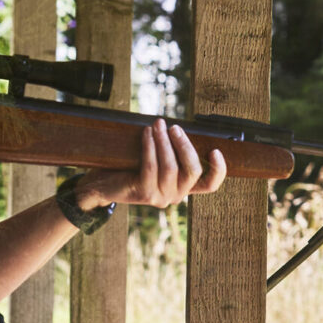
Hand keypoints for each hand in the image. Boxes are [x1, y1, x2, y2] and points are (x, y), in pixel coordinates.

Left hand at [72, 120, 226, 211]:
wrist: (103, 185)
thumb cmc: (131, 167)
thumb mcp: (156, 159)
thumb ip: (171, 151)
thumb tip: (178, 127)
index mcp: (183, 188)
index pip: (209, 185)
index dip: (218, 170)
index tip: (215, 150)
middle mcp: (176, 196)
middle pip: (192, 171)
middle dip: (185, 145)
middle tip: (175, 127)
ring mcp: (161, 197)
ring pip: (171, 167)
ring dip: (165, 142)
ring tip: (158, 125)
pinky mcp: (144, 194)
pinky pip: (151, 167)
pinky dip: (150, 147)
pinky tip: (147, 133)